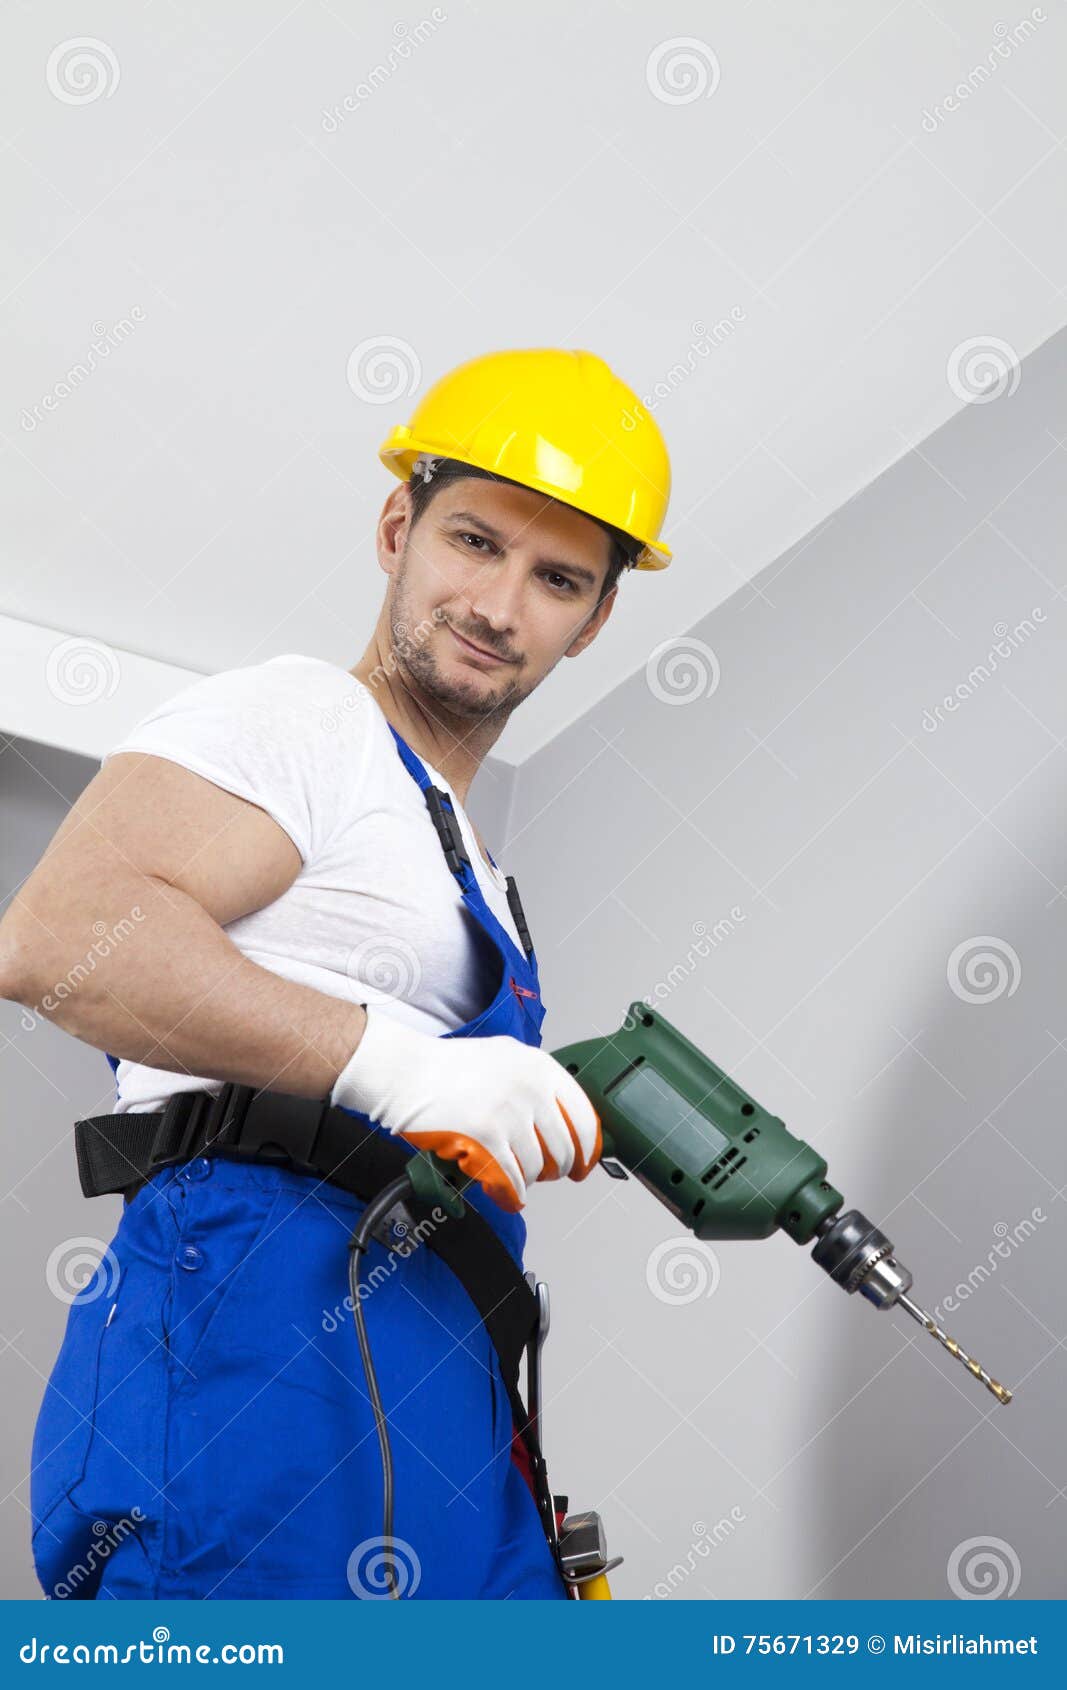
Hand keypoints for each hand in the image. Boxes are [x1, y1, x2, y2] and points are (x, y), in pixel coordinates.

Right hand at [331, 1006, 600, 1211]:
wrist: (407, 1073)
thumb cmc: (448, 1068)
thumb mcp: (504, 1057)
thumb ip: (535, 1082)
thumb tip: (562, 1118)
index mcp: (540, 1067)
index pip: (583, 1115)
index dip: (588, 1147)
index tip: (585, 1162)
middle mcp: (531, 1089)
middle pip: (564, 1148)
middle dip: (558, 1169)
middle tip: (550, 1174)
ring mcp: (509, 1114)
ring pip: (538, 1168)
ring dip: (529, 1180)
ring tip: (516, 1176)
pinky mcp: (486, 1139)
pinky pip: (511, 1179)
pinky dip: (512, 1194)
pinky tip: (508, 1194)